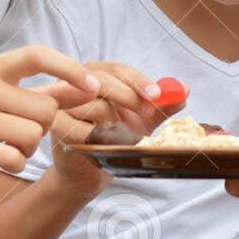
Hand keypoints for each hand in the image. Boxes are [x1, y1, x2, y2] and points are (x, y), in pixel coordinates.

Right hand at [0, 45, 99, 194]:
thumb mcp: (3, 100)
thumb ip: (46, 93)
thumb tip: (90, 87)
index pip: (38, 55)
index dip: (71, 69)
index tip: (95, 86)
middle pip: (46, 109)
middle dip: (43, 129)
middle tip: (18, 134)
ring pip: (33, 136)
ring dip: (28, 150)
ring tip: (5, 147)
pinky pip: (14, 158)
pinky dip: (14, 164)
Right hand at [46, 62, 187, 191]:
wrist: (89, 169)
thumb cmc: (113, 138)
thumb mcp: (142, 120)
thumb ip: (162, 105)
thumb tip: (185, 90)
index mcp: (96, 75)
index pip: (118, 69)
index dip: (139, 80)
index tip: (157, 94)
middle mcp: (75, 84)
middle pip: (102, 80)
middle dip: (130, 96)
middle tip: (148, 113)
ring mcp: (62, 103)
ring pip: (94, 107)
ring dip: (116, 125)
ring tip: (122, 138)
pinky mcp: (54, 126)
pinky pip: (82, 130)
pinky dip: (99, 140)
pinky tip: (104, 146)